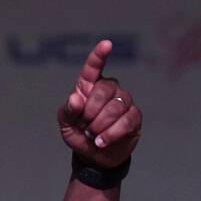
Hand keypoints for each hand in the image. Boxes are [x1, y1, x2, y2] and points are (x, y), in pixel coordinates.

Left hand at [57, 39, 141, 167]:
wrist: (94, 156)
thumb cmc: (78, 134)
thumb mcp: (66, 124)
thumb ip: (67, 110)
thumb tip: (76, 98)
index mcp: (89, 86)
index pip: (94, 68)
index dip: (99, 56)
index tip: (106, 44)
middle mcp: (109, 89)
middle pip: (104, 90)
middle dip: (91, 112)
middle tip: (85, 126)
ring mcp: (124, 101)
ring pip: (115, 106)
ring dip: (100, 126)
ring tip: (93, 136)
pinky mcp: (134, 116)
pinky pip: (126, 121)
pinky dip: (111, 134)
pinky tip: (102, 141)